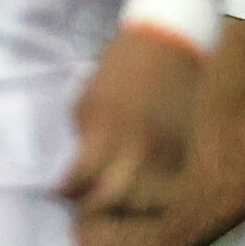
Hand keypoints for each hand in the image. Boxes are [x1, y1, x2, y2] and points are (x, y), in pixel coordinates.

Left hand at [61, 25, 202, 216]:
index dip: (64, 189)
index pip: (77, 183)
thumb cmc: (121, 67)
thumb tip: (76, 175)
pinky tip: (139, 186)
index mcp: (106, 132)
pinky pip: (166, 190)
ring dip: (124, 203)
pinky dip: (151, 194)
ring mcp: (164, 153)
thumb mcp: (88, 101)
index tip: (61, 190)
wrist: (171, 42)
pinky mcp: (183, 151)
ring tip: (113, 193)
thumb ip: (84, 141)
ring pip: (142, 202)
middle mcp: (137, 148)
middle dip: (92, 202)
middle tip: (84, 195)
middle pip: (110, 201)